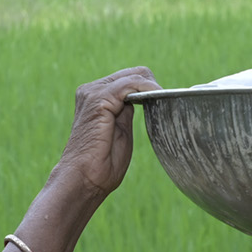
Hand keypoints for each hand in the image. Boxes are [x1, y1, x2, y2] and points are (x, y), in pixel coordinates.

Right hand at [45, 67, 160, 199]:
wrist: (84, 179)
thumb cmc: (102, 163)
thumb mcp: (120, 130)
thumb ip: (126, 111)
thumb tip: (141, 98)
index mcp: (96, 96)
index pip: (129, 78)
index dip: (150, 89)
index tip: (165, 104)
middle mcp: (91, 90)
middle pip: (133, 73)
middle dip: (153, 86)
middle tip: (167, 104)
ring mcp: (93, 92)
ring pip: (134, 76)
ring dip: (153, 88)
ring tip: (164, 103)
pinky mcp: (98, 100)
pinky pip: (130, 84)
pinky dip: (147, 89)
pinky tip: (157, 98)